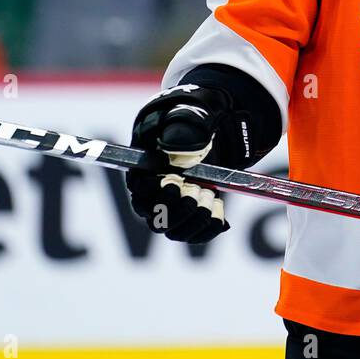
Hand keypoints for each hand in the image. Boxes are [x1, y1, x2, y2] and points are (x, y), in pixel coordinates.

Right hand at [125, 83, 242, 243]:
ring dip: (196, 219)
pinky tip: (220, 208)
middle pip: (156, 221)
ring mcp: (171, 216)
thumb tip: (174, 145)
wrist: (201, 144)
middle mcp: (152, 203)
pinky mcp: (191, 223)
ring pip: (176, 233)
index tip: (175, 180)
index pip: (139, 193)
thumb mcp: (181, 122)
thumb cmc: (184, 131)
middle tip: (197, 190)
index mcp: (142, 178)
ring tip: (210, 195)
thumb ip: (177, 128)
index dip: (155, 191)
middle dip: (180, 209)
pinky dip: (212, 227)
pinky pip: (198, 236)